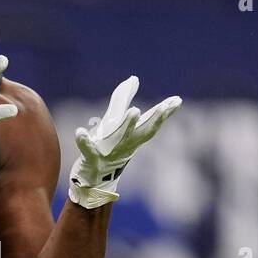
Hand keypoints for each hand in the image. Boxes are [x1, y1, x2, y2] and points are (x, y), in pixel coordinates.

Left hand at [69, 76, 181, 208]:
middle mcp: (126, 144)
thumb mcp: (116, 122)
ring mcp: (109, 152)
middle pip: (144, 132)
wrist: (94, 179)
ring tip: (134, 110)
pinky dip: (84, 142)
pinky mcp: (91, 159)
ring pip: (120, 139)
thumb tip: (134, 78)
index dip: (165, 112)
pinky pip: (88, 150)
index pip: (152, 122)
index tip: (177, 100)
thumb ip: (123, 99)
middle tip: (163, 107)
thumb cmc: (108, 146)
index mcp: (133, 136)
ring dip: (128, 125)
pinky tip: (80, 132)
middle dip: (154, 120)